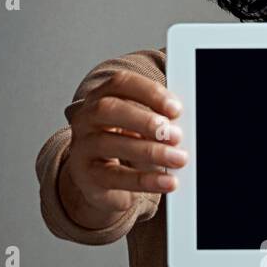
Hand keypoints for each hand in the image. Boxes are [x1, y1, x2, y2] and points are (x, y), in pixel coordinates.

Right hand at [62, 69, 187, 224]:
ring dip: (151, 151)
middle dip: (146, 120)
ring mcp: (82, 146)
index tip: (176, 108)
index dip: (149, 92)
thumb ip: (158, 119)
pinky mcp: (87, 176)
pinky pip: (115, 177)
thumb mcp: (140, 127)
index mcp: (101, 97)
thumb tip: (184, 123)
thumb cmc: (125, 145)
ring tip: (178, 159)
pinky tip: (167, 182)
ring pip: (110, 143)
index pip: (121, 83)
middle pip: (109, 109)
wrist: (99, 181)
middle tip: (175, 134)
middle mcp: (86, 118)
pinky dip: (145, 180)